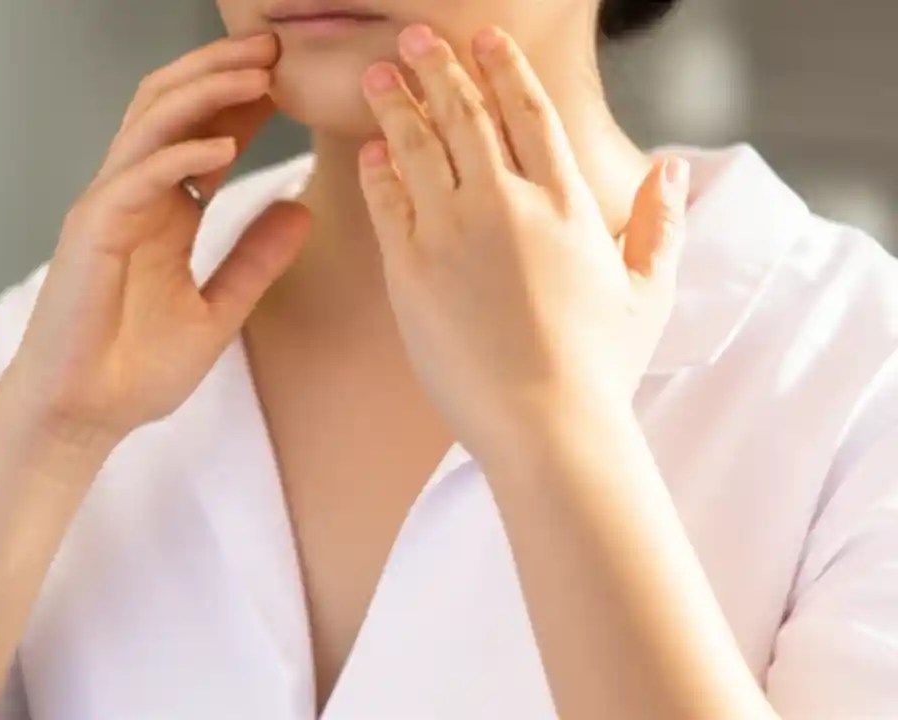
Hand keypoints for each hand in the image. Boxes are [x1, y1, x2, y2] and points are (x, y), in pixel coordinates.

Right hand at [7, 31, 310, 453]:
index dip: (242, 100)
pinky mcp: (90, 233)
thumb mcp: (217, 311)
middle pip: (170, 107)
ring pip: (150, 124)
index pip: (200, 133)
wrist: (82, 417)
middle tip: (274, 47)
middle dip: (220, 71)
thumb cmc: (134, 372)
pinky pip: (137, 178)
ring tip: (257, 72)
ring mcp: (106, 209)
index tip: (291, 76)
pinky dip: (179, 156)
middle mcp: (131, 198)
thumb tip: (302, 210)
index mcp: (160, 212)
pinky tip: (224, 147)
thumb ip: (255, 259)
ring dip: (203, 92)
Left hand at [357, 24, 688, 464]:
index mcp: (567, 203)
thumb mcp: (648, 293)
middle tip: (418, 37)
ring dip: (399, 103)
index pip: (530, 114)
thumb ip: (662, 224)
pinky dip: (380, 169)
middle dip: (440, 68)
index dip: (504, 69)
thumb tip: (674, 166)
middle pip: (467, 115)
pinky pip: (388, 201)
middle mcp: (508, 205)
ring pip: (420, 146)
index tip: (485, 39)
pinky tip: (372, 148)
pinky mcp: (410, 269)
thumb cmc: (599, 368)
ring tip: (382, 73)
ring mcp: (454, 233)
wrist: (545, 425)